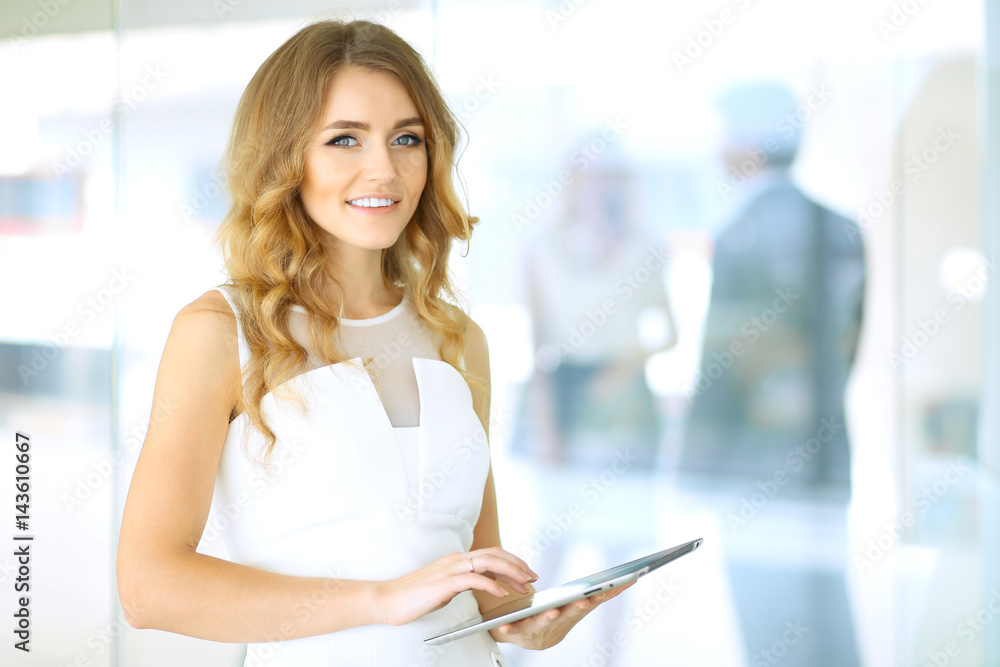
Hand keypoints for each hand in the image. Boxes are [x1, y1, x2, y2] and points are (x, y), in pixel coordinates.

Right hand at [375, 548, 538, 626]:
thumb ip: (465, 580)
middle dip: (517, 565)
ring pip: (488, 562)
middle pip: (495, 554)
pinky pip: (474, 579)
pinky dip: (491, 584)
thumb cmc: (416, 595)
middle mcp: (456, 559)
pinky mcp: (445, 582)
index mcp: (458, 559)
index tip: (527, 573)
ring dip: (510, 572)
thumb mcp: (447, 585)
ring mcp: (450, 569)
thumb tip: (486, 583)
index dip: (512, 561)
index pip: (492, 553)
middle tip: (533, 578)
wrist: (390, 599)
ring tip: (524, 584)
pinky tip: (501, 593)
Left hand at [489, 581, 634, 649]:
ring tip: (551, 611)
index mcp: (573, 614)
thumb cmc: (551, 615)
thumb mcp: (574, 604)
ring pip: (544, 624)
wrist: (523, 635)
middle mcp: (559, 625)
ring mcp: (540, 631)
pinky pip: (514, 630)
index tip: (619, 584)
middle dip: (578, 607)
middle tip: (584, 600)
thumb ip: (599, 595)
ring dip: (549, 618)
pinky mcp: (519, 633)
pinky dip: (511, 627)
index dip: (606, 594)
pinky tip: (505, 624)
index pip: (593, 603)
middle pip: (571, 615)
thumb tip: (631, 578)